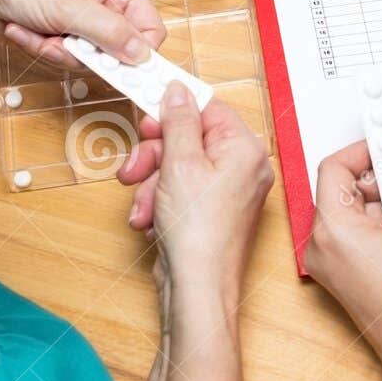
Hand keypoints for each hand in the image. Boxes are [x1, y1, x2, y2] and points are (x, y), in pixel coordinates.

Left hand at [0, 0, 164, 67]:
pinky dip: (42, 50)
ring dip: (60, 53)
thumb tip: (143, 56)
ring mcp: (82, 21)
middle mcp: (105, 3)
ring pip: (89, 60)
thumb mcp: (71, 6)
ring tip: (39, 32)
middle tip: (66, 44)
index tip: (121, 68)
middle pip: (119, 50)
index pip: (150, 29)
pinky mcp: (60, 35)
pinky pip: (64, 59)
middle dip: (87, 53)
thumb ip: (111, 33)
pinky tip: (23, 31)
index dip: (138, 52)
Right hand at [116, 84, 271, 304]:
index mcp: (244, 149)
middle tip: (136, 167)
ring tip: (145, 206)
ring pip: (177, 166)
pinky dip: (159, 202)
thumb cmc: (198, 233)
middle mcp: (242, 168)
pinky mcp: (210, 212)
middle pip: (188, 138)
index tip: (146, 108)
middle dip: (156, 155)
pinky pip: (178, 191)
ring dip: (152, 183)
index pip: (208, 109)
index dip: (173, 110)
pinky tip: (150, 220)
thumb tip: (177, 91)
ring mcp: (227, 192)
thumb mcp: (179, 163)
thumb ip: (177, 121)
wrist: (196, 288)